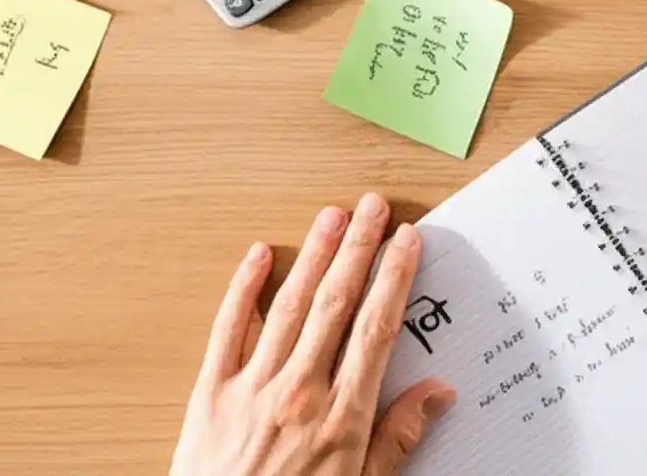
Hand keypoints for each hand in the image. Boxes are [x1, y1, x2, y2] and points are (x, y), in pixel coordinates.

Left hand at [171, 193, 454, 475]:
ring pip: (289, 306)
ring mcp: (251, 389)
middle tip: (373, 208)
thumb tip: (437, 393)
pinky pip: (228, 330)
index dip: (394, 277)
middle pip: (336, 304)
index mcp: (342, 416)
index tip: (406, 242)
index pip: (376, 328)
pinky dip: (244, 290)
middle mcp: (299, 393)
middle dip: (358, 249)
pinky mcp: (209, 395)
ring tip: (332, 216)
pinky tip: (259, 255)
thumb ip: (397, 438)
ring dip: (314, 255)